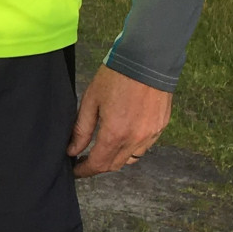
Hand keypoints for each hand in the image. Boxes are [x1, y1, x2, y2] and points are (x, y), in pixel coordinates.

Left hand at [67, 63, 172, 177]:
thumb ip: (81, 128)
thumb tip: (73, 149)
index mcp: (115, 133)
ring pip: (131, 158)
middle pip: (115, 165)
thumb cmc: (116, 76)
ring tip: (103, 149)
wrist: (147, 60)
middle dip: (99, 166)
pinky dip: (131, 148)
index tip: (76, 171)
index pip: (98, 164)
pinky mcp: (160, 128)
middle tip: (85, 160)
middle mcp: (135, 139)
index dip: (85, 170)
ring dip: (116, 158)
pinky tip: (122, 137)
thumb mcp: (90, 100)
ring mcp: (150, 135)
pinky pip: (144, 147)